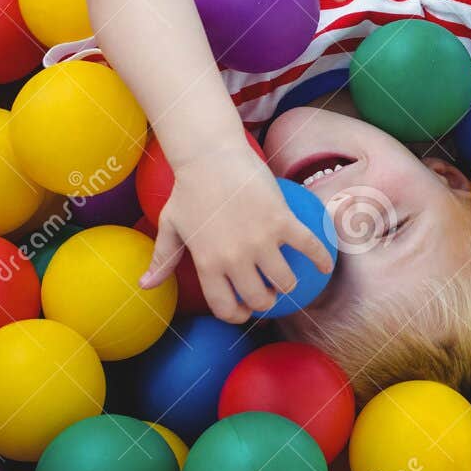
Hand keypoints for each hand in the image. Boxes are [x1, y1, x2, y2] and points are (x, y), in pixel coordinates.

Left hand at [142, 145, 333, 322]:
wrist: (210, 154)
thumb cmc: (188, 189)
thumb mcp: (170, 225)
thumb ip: (163, 258)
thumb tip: (146, 284)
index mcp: (208, 264)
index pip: (225, 307)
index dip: (237, 316)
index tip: (245, 310)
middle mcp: (235, 258)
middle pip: (259, 299)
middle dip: (266, 302)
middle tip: (268, 292)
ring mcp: (260, 240)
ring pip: (285, 280)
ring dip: (289, 285)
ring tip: (287, 278)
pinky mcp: (281, 221)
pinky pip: (308, 247)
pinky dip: (321, 260)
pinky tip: (324, 268)